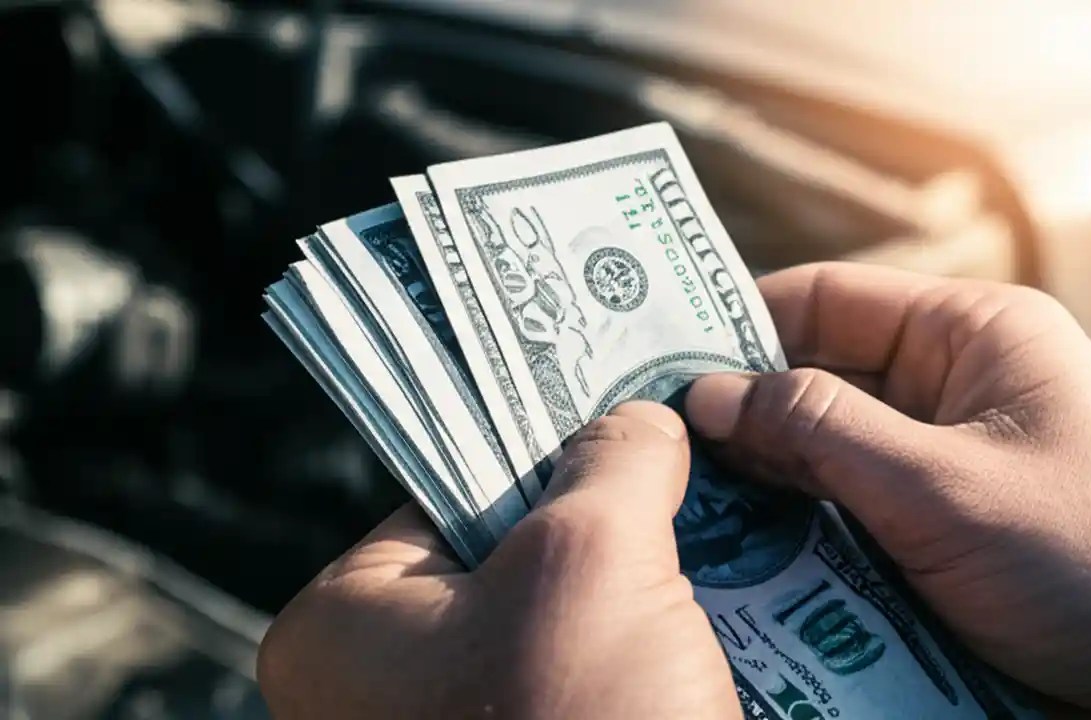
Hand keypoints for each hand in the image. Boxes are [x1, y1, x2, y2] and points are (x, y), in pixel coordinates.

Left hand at [257, 402, 737, 718]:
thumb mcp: (593, 561)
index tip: (623, 401)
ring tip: (725, 534)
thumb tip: (640, 424)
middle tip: (688, 464)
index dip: (544, 440)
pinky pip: (597, 680)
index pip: (447, 485)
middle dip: (609, 517)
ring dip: (646, 583)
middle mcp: (385, 684)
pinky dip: (656, 647)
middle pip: (516, 549)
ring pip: (568, 616)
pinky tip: (725, 617)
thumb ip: (610, 462)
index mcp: (344, 623)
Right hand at [685, 262, 1090, 715]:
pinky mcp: (948, 516)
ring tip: (678, 498)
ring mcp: (951, 450)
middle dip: (739, 410)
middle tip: (649, 446)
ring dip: (766, 473)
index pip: (824, 298)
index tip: (650, 359)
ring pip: (830, 444)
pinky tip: (744, 545)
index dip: (734, 322)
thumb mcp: (942, 488)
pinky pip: (857, 500)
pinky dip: (804, 519)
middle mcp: (956, 378)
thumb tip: (706, 395)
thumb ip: (819, 432)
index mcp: (969, 331)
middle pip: (818, 373)